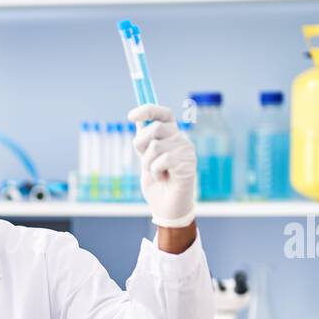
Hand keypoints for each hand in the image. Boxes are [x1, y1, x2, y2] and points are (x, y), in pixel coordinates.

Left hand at [128, 103, 197, 228]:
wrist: (167, 208)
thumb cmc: (157, 185)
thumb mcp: (146, 159)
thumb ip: (144, 142)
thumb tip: (138, 120)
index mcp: (171, 136)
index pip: (164, 114)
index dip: (149, 110)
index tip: (131, 115)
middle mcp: (181, 139)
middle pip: (155, 128)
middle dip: (141, 145)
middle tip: (145, 162)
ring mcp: (186, 150)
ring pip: (155, 146)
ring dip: (148, 164)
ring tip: (156, 173)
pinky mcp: (187, 163)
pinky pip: (162, 161)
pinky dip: (156, 172)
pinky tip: (163, 178)